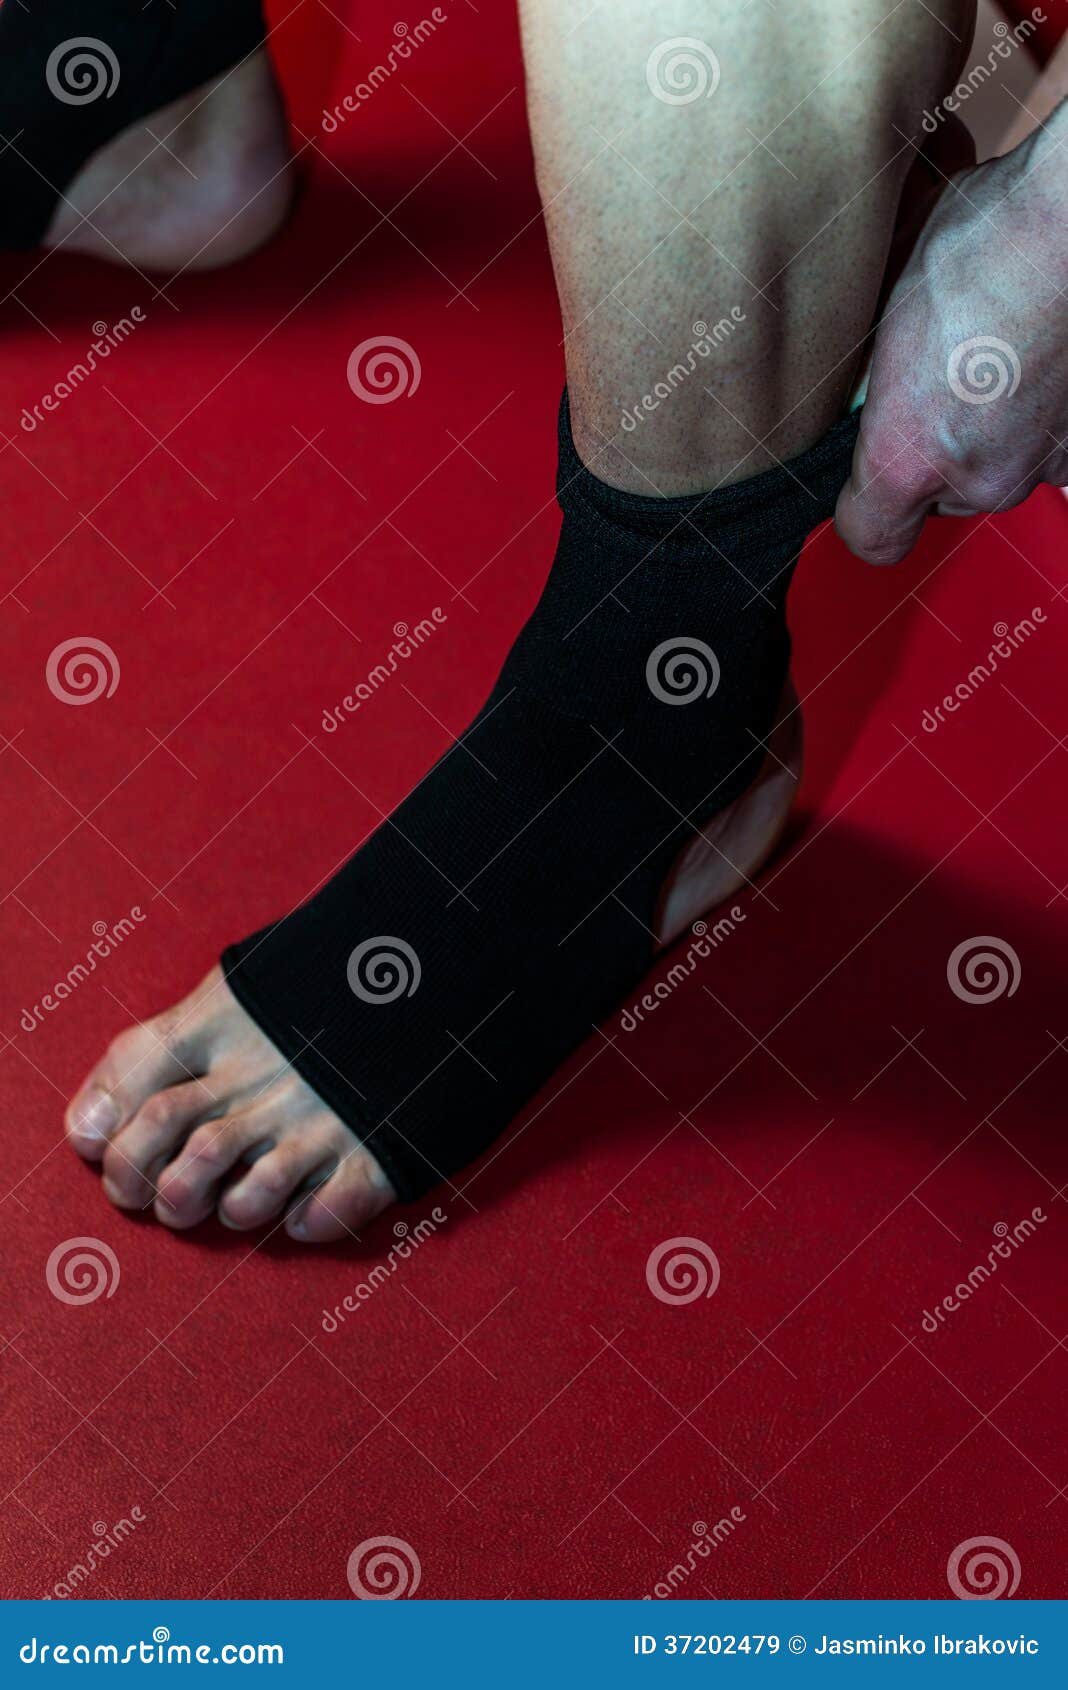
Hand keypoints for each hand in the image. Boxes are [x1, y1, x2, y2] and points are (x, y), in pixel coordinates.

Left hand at [835, 105, 1067, 564]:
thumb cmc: (988, 238)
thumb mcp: (890, 302)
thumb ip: (877, 372)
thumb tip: (869, 375)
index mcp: (906, 455)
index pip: (871, 537)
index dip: (866, 507)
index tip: (867, 472)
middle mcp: (979, 479)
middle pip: (943, 497)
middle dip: (937, 448)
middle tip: (942, 377)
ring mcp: (1043, 464)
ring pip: (1000, 471)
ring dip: (994, 432)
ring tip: (998, 358)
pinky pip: (1051, 450)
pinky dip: (1043, 417)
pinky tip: (1039, 361)